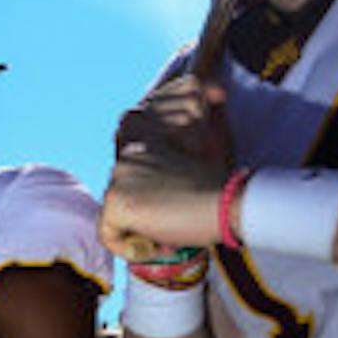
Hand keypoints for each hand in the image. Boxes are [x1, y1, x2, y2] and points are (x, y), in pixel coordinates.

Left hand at [100, 75, 233, 259]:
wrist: (228, 200)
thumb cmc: (222, 185)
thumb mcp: (202, 156)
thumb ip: (179, 153)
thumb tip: (213, 89)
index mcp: (146, 142)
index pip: (123, 172)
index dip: (140, 196)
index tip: (166, 208)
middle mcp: (127, 156)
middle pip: (118, 198)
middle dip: (145, 216)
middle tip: (179, 219)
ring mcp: (119, 176)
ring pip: (114, 217)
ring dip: (143, 230)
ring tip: (176, 228)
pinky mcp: (116, 200)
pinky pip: (109, 236)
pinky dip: (132, 248)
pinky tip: (162, 243)